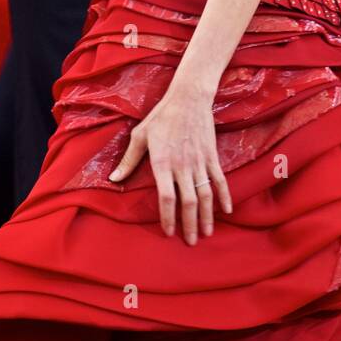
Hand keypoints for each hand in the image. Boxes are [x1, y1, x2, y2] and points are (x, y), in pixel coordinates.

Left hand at [108, 86, 232, 244]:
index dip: (168, 217)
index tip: (168, 232)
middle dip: (189, 224)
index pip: (167, 198)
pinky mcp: (212, 156)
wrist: (189, 98)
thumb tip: (114, 179)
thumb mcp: (140, 136)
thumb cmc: (161, 116)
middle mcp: (182, 166)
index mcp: (162, 163)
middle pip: (188, 202)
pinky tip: (226, 211)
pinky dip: (224, 196)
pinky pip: (220, 180)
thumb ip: (129, 160)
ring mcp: (199, 162)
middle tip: (190, 242)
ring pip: (205, 196)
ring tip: (206, 233)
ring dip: (207, 216)